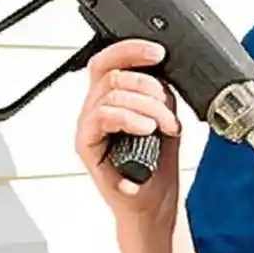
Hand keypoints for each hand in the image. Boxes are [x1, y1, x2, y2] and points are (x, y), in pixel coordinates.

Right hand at [75, 38, 183, 219]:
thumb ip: (159, 92)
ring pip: (110, 93)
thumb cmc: (158, 164)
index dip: (132, 49)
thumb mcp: (165, 115)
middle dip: (148, 85)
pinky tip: (145, 128)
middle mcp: (96, 107)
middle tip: (168, 109)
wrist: (154, 202)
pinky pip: (101, 116)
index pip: (111, 59)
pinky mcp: (86, 145)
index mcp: (112, 97)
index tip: (158, 52)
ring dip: (145, 107)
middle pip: (111, 72)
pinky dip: (128, 118)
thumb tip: (164, 70)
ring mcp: (89, 125)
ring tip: (162, 127)